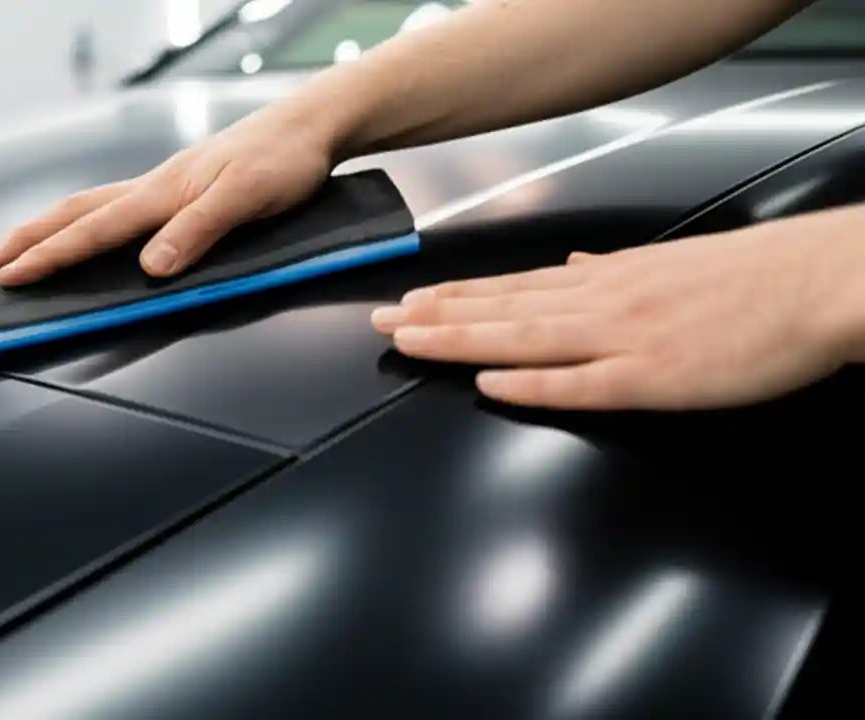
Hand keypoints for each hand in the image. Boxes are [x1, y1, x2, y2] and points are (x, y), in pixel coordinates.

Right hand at [0, 106, 335, 285]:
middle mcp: (156, 187)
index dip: (49, 256)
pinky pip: (118, 207)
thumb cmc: (283, 159)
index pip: (94, 229)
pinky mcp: (181, 189)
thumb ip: (197, 231)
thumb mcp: (247, 198)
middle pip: (76, 213)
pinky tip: (88, 232)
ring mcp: (165, 186)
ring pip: (92, 207)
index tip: (11, 276)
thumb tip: (150, 267)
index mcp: (164, 192)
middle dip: (30, 239)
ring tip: (23, 248)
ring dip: (51, 229)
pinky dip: (87, 222)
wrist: (309, 126)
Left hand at [371, 207, 864, 409]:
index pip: (512, 289)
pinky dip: (531, 383)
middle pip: (503, 312)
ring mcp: (623, 338)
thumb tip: (568, 268)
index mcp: (606, 280)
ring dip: (461, 341)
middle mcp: (602, 303)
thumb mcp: (667, 262)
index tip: (410, 302)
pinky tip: (490, 384)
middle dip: (436, 318)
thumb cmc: (747, 278)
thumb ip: (610, 271)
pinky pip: (580, 383)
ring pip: (524, 340)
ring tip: (410, 340)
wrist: (815, 285)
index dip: (455, 298)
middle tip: (381, 322)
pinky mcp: (652, 376)